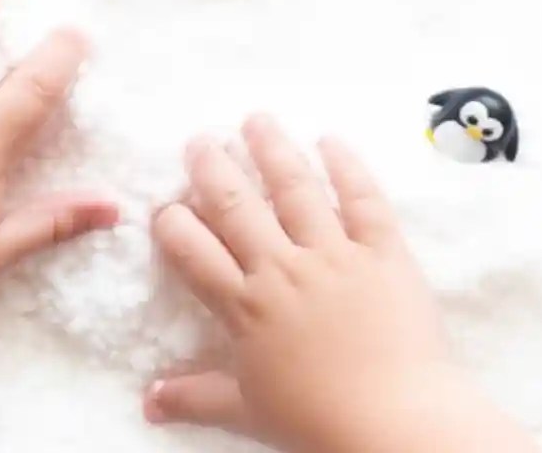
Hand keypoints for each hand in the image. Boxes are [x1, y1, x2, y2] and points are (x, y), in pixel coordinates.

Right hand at [144, 116, 535, 452]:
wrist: (395, 422)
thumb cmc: (318, 422)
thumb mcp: (248, 411)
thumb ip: (196, 397)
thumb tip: (147, 400)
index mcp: (245, 307)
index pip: (195, 252)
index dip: (174, 224)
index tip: (165, 205)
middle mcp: (283, 269)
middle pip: (237, 206)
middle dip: (212, 168)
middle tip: (198, 139)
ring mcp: (334, 255)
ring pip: (296, 189)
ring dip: (272, 150)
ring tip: (256, 119)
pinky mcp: (383, 252)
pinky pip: (363, 199)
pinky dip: (347, 166)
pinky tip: (331, 139)